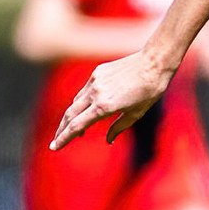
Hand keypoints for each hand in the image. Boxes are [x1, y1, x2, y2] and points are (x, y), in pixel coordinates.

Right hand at [52, 49, 174, 149]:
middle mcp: (96, 93)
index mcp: (105, 106)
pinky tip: (84, 110)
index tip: (54, 147)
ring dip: (70, 117)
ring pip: (75, 102)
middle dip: (61, 130)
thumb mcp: (137, 113)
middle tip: (55, 142)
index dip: (64, 138)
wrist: (154, 62)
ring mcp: (94, 81)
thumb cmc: (150, 90)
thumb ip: (119, 127)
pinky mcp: (97, 73)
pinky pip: (84, 91)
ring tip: (69, 129)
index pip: (77, 125)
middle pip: (70, 115)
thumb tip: (108, 140)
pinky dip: (81, 103)